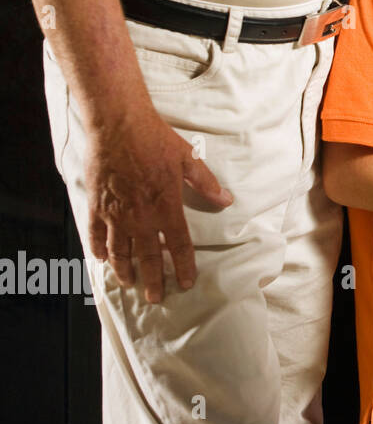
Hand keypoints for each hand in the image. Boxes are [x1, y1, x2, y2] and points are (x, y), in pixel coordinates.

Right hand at [84, 109, 232, 302]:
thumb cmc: (156, 140)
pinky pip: (95, 234)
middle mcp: (141, 216)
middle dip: (153, 279)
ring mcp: (116, 212)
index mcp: (167, 206)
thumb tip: (226, 201)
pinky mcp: (97, 205)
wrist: (119, 126)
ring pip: (120, 251)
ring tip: (129, 283)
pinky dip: (98, 248)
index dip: (184, 266)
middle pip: (149, 256)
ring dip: (125, 269)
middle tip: (155, 297)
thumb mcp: (189, 159)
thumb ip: (206, 184)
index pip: (179, 245)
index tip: (186, 282)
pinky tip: (101, 259)